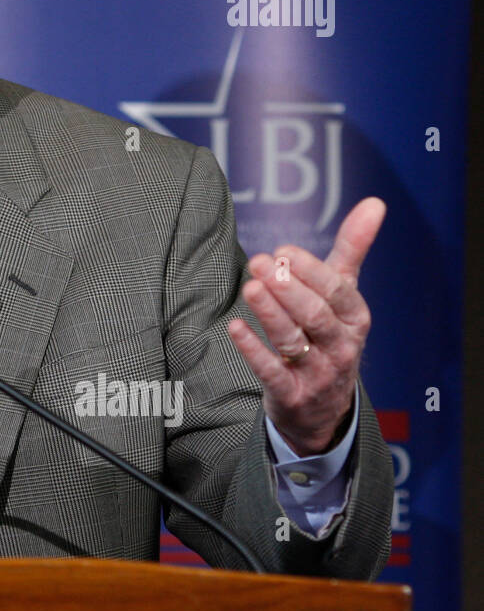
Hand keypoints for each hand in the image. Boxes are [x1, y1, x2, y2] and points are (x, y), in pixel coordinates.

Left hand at [227, 197, 385, 455]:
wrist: (323, 407)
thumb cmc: (330, 335)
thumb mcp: (344, 294)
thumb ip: (352, 249)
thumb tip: (374, 203)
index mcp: (355, 318)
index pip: (337, 290)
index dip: (310, 270)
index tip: (282, 251)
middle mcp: (341, 345)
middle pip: (315, 314)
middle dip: (288, 288)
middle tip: (259, 262)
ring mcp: (317, 372)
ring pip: (294, 340)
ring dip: (270, 313)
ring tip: (250, 288)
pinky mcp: (291, 394)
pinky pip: (272, 371)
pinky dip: (253, 349)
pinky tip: (235, 327)